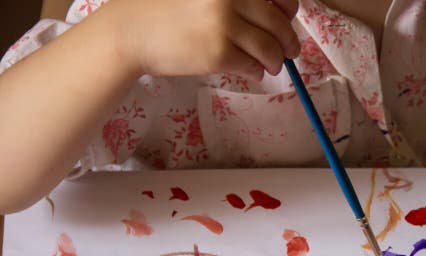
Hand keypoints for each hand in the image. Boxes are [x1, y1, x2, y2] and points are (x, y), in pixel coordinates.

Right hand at [100, 0, 300, 78]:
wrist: (132, 31)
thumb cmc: (168, 10)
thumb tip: (283, 14)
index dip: (288, 9)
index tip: (285, 19)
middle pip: (279, 24)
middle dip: (288, 41)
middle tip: (289, 52)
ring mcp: (224, 25)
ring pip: (270, 48)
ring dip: (276, 60)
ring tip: (272, 65)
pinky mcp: (218, 53)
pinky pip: (252, 66)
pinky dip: (256, 71)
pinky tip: (251, 72)